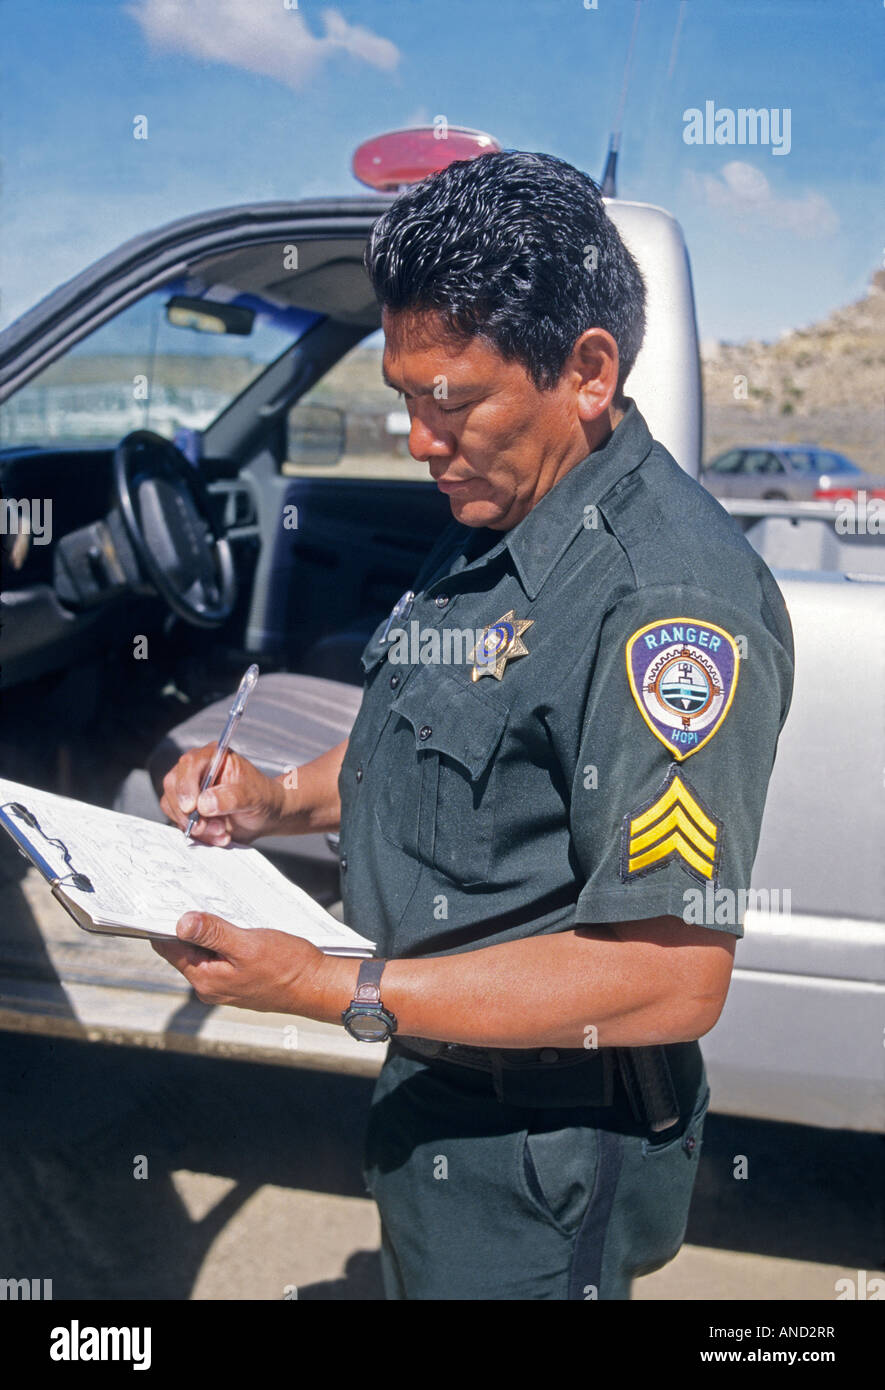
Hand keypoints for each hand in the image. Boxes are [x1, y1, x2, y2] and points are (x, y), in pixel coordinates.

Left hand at [151, 911, 325, 1012]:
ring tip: (221, 910)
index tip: (168, 899)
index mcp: (205, 979)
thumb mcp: (247, 944)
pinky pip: (221, 956)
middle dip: (190, 925)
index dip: (164, 923)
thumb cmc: (288, 967)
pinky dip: (224, 940)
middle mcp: (210, 986)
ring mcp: (224, 985)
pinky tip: (237, 927)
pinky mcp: (239, 980)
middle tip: (197, 897)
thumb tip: (180, 923)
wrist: (317, 986)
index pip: (169, 948)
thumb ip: (213, 933)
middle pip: (185, 949)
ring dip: (210, 931)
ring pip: (205, 951)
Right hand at [160, 743, 286, 845]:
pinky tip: (219, 836)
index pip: (190, 763)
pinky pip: (179, 821)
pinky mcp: (187, 808)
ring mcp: (190, 788)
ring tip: (221, 831)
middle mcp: (198, 769)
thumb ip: (231, 798)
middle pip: (174, 784)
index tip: (192, 807)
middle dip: (189, 812)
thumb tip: (204, 803)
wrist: (266, 816)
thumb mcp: (253, 797)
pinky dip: (197, 834)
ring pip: (173, 806)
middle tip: (212, 827)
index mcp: (215, 756)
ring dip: (195, 825)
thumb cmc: (263, 799)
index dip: (186, 785)